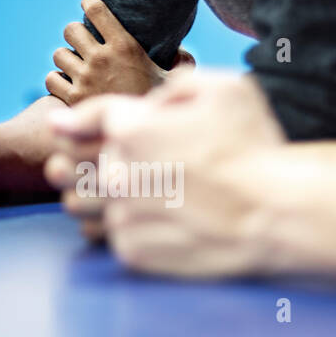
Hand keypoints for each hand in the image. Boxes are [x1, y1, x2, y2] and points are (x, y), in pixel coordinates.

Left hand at [45, 0, 192, 105]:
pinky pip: (51, 79)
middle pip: (70, 29)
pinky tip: (67, 84)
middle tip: (82, 42)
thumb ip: (182, 63)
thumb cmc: (161, 105)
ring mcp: (85, 78)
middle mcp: (102, 59)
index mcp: (126, 47)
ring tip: (75, 66)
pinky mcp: (73, 98)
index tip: (88, 4)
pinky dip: (57, 80)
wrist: (145, 140)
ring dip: (66, 58)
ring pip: (58, 53)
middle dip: (75, 34)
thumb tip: (182, 52)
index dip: (89, 3)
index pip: (96, 10)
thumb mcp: (176, 81)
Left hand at [48, 70, 286, 278]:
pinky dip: (122, 229)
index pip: (87, 118)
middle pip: (74, 163)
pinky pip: (109, 237)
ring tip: (109, 197)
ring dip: (89, 197)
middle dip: (74, 160)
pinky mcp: (132, 250)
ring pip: (82, 204)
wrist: (278, 214)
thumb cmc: (256, 147)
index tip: (58, 125)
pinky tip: (143, 224)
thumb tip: (151, 102)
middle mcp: (116, 171)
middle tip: (70, 165)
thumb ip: (176, 86)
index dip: (72, 121)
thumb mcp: (223, 89)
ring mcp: (122, 213)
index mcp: (131, 127)